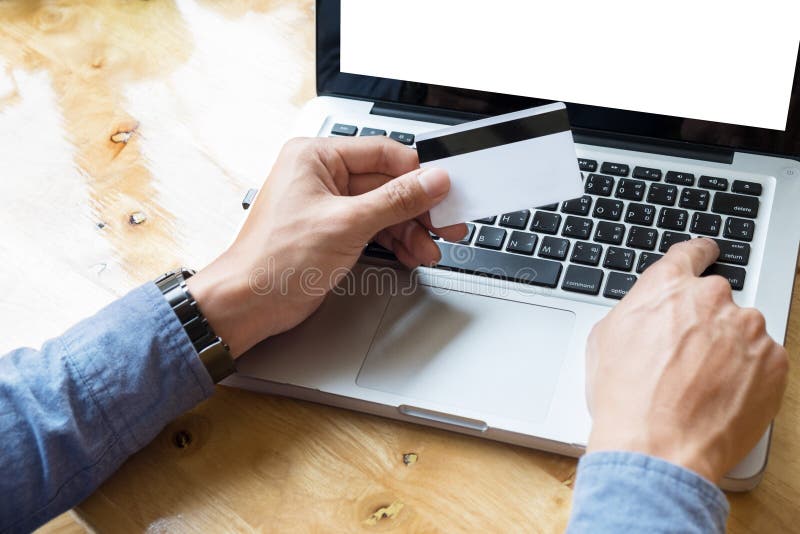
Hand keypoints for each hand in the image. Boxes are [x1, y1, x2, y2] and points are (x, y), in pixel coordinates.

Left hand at [186, 136, 465, 356]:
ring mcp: (328, 205)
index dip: (417, 174)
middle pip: (387, 183)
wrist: (250, 303)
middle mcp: (321, 175)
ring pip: (383, 209)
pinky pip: (373, 227)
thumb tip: (433, 181)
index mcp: (315, 157)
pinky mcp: (333, 231)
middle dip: (417, 209)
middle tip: (444, 224)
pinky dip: (394, 241)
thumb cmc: (275, 259)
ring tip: (428, 248)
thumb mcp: (348, 224)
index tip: (444, 192)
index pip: (383, 152)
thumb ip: (397, 200)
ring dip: (409, 230)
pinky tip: (410, 254)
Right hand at [585, 238, 788, 482]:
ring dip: (727, 348)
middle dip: (705, 320)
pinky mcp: (774, 362)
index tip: (707, 254)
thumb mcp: (604, 340)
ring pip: (741, 330)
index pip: (692, 252)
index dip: (700, 254)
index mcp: (667, 285)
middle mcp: (711, 298)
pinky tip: (722, 396)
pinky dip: (748, 374)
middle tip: (685, 355)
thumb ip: (636, 311)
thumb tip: (646, 313)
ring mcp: (747, 329)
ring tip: (702, 385)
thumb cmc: (625, 397)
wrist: (657, 446)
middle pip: (716, 298)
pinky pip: (763, 360)